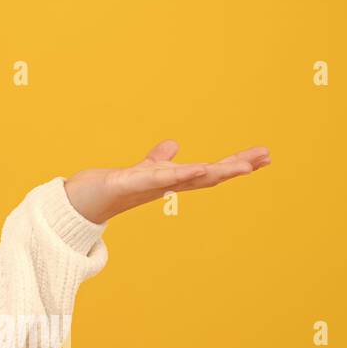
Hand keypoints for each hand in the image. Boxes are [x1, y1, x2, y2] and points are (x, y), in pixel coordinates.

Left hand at [63, 139, 270, 224]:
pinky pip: (155, 179)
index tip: (263, 155)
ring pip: (186, 179)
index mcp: (171, 180)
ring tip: (241, 166)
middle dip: (236, 167)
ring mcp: (146, 187)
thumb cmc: (112, 188)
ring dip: (214, 172)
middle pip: (207, 176)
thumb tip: (173, 145)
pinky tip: (195, 167)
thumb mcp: (140, 170)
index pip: (209, 171)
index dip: (235, 164)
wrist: (81, 202)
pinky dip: (175, 173)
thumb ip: (158, 160)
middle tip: (265, 157)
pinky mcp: (125, 184)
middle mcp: (164, 186)